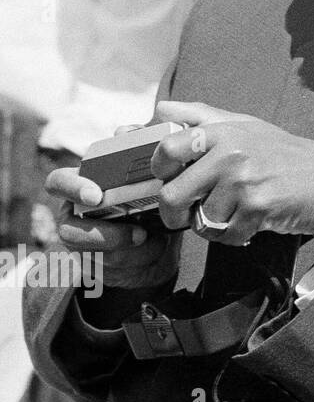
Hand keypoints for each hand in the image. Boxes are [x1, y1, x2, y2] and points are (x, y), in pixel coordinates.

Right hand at [45, 161, 180, 291]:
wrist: (167, 237)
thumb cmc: (154, 198)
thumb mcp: (152, 175)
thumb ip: (138, 151)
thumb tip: (123, 131)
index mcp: (84, 187)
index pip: (58, 182)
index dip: (71, 188)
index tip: (96, 195)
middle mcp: (76, 215)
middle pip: (69, 229)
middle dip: (106, 235)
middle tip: (140, 233)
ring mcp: (84, 243)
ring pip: (94, 253)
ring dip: (130, 250)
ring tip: (154, 239)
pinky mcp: (96, 266)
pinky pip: (111, 269)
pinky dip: (139, 261)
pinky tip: (155, 250)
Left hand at [151, 101, 313, 246]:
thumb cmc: (285, 155)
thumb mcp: (246, 126)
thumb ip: (202, 116)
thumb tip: (162, 108)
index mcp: (223, 131)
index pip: (167, 148)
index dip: (159, 169)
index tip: (167, 179)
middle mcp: (231, 153)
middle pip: (172, 195)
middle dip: (174, 214)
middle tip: (186, 215)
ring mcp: (244, 181)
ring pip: (200, 220)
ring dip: (213, 226)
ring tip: (235, 214)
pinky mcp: (258, 207)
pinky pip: (225, 235)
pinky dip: (234, 237)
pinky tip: (249, 224)